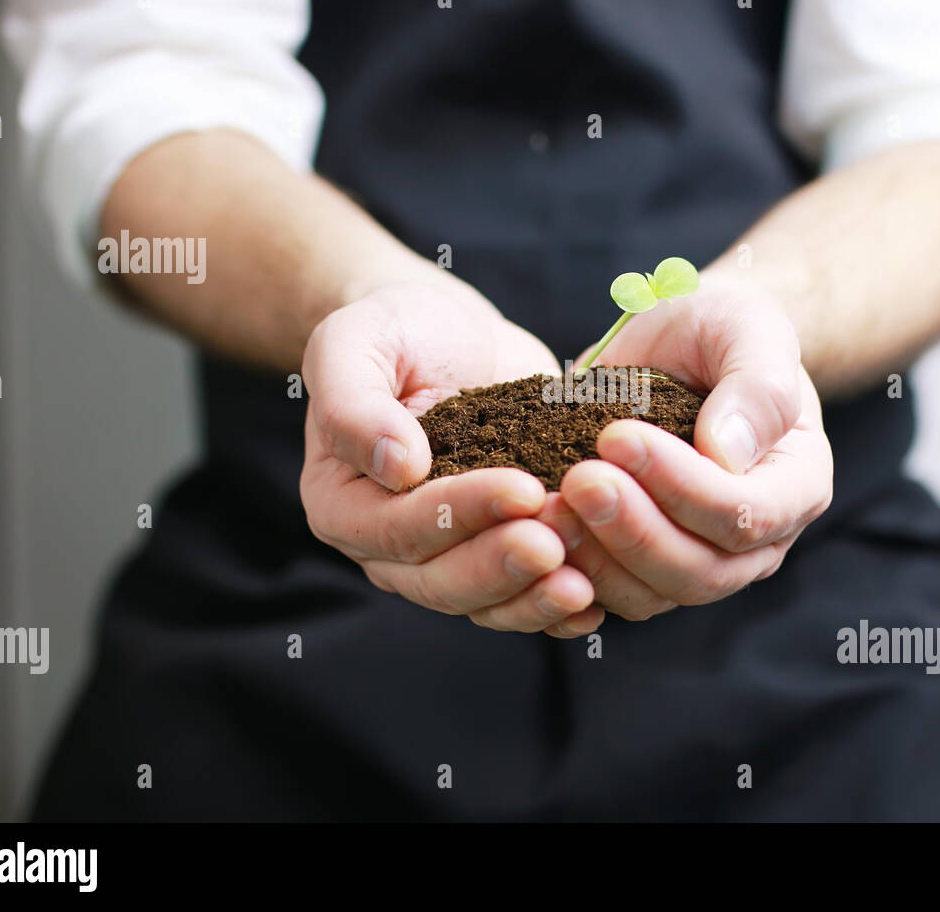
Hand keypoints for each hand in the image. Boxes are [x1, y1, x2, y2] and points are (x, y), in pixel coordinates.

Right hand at [300, 280, 605, 635]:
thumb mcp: (354, 344)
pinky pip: (521, 597)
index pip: (399, 527)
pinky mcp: (497, 549)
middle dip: (503, 567)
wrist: (452, 334)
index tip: (525, 489)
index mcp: (342, 505)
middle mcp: (388, 547)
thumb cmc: (395, 331)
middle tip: (557, 545)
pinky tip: (597, 602)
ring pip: (484, 602)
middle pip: (442, 581)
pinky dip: (555, 606)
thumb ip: (354, 404)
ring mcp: (446, 555)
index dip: (461, 513)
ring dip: (533, 598)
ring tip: (584, 582)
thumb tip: (398, 467)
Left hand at [538, 273, 832, 623]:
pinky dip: (571, 569)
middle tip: (576, 478)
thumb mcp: (749, 330)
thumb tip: (726, 454)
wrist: (680, 349)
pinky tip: (536, 526)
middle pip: (699, 570)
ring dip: (595, 557)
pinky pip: (611, 593)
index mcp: (797, 486)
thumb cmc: (721, 333)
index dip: (681, 486)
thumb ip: (756, 387)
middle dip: (632, 530)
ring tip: (547, 505)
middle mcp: (758, 542)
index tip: (616, 437)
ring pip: (651, 595)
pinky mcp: (646, 570)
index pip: (746, 514)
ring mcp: (702, 562)